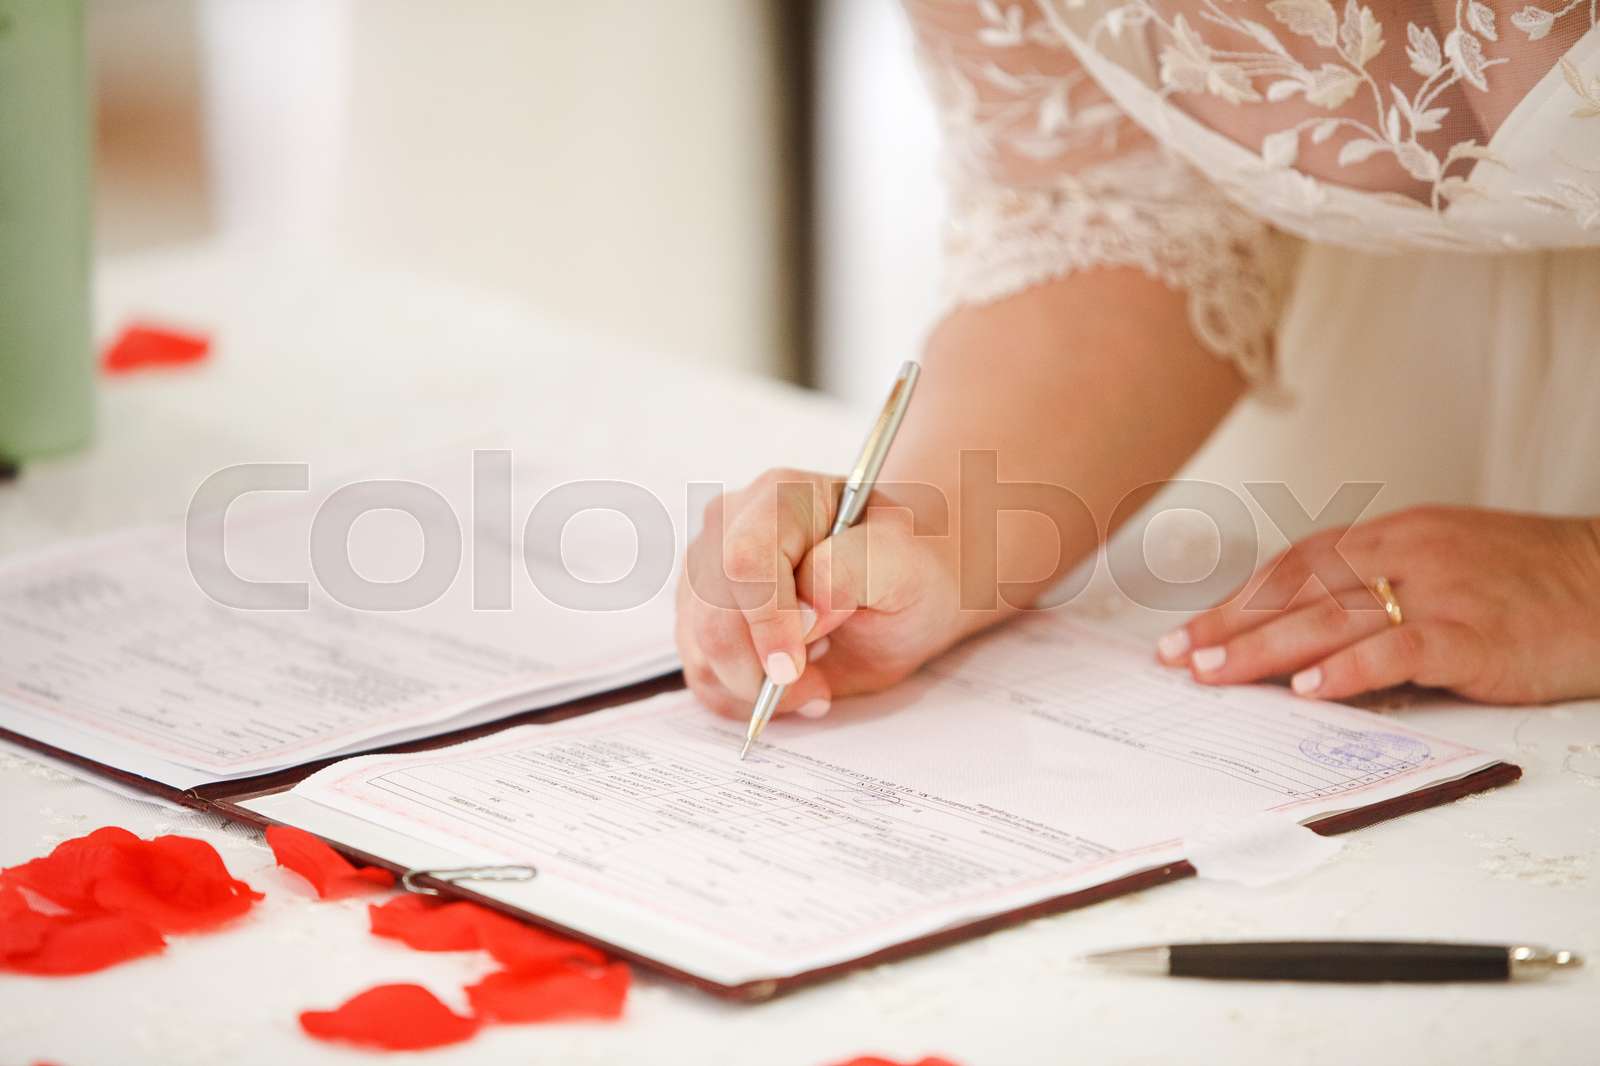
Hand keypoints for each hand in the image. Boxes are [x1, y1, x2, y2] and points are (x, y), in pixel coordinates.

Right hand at [675, 468, 962, 719]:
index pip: (746, 561)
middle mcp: (731, 525)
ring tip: (811, 678)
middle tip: (816, 685)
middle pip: (713, 616)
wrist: (898, 582)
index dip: (765, 622)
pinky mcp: (698, 612)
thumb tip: (805, 607)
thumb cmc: (905, 566)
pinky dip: (742, 696)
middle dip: (761, 671)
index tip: (793, 668)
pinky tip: (787, 685)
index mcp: (782, 497)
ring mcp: (706, 569)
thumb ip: (854, 570)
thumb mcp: (904, 563)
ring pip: (699, 651)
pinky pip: (700, 673)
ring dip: (754, 687)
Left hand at [1156, 506, 1599, 703]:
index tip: (1188, 635)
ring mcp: (1439, 591)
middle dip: (1230, 627)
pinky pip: (1401, 648)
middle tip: (1179, 659)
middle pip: (1299, 591)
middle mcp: (1406, 554)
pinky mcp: (1475, 633)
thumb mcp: (1441, 564)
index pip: (1294, 567)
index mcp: (1393, 537)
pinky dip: (1351, 668)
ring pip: (1333, 617)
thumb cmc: (1527, 581)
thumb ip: (1376, 590)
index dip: (1236, 602)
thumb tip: (1306, 636)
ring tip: (1217, 674)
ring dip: (1266, 649)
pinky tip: (1310, 690)